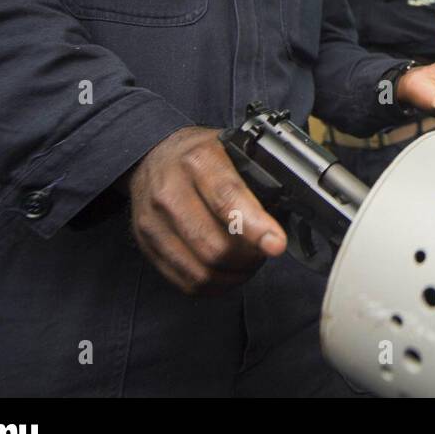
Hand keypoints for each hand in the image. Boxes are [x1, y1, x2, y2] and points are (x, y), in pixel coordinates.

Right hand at [127, 126, 285, 293]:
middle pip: (214, 246)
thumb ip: (257, 175)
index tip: (276, 244)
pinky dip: (213, 285)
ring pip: (200, 270)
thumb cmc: (200, 156)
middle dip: (249, 258)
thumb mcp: (231, 148)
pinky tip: (227, 273)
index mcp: (198, 161)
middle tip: (265, 250)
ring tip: (249, 263)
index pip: (227, 199)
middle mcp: (170, 191)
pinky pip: (184, 281)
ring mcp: (153, 221)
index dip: (254, 226)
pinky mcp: (146, 244)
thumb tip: (288, 208)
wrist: (154, 156)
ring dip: (233, 276)